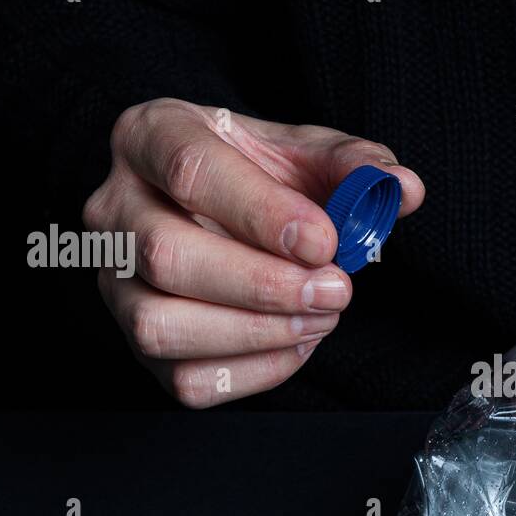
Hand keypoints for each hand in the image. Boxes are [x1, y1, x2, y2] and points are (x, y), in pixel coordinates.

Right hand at [83, 98, 424, 406]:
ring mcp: (114, 280)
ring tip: (320, 317)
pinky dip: (253, 371)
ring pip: (159, 326)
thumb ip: (355, 166)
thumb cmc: (262, 176)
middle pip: (166, 256)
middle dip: (263, 284)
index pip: (189, 170)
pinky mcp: (136, 341)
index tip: (325, 241)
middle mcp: (113, 208)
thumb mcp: (308, 153)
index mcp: (151, 135)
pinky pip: (184, 379)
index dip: (262, 213)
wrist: (223, 209)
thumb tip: (402, 188)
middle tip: (335, 289)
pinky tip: (297, 342)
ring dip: (255, 332)